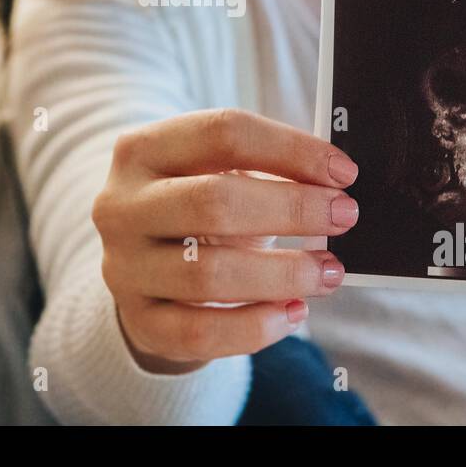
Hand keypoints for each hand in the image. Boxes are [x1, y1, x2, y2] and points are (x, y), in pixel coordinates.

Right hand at [92, 108, 360, 372]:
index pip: (221, 134)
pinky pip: (200, 332)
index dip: (290, 149)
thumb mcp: (216, 173)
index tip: (342, 171)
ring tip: (328, 271)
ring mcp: (124, 267)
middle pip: (213, 201)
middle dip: (292, 208)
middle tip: (343, 215)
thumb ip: (265, 168)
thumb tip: (336, 180)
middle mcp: (122, 206)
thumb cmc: (196, 210)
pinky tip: (292, 312)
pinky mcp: (139, 322)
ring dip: (282, 274)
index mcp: (142, 150)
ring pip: (208, 274)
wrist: (144, 268)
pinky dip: (255, 326)